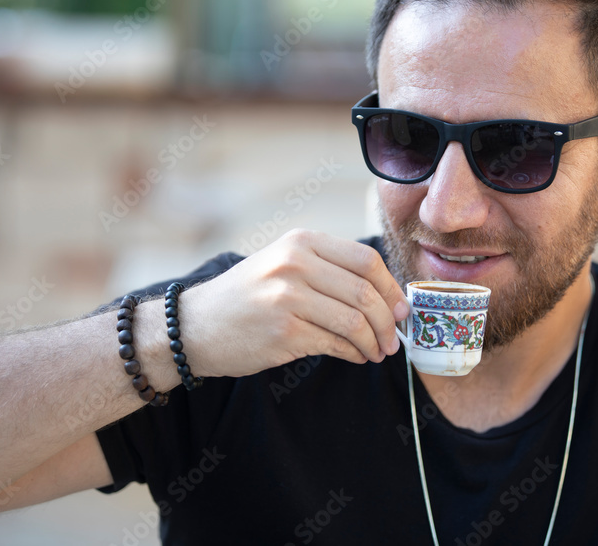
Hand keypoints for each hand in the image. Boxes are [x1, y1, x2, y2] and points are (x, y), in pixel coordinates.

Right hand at [183, 229, 408, 377]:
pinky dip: (354, 353)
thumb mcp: (284, 263)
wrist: (196, 325)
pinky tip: (356, 356)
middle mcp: (295, 264)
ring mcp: (287, 298)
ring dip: (374, 342)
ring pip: (354, 321)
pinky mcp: (283, 332)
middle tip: (394, 339)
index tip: (401, 309)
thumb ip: (329, 270)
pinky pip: (335, 344)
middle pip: (365, 292)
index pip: (366, 260)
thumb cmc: (249, 296)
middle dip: (388, 321)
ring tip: (377, 351)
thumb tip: (388, 297)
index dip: (391, 287)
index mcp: (301, 242)